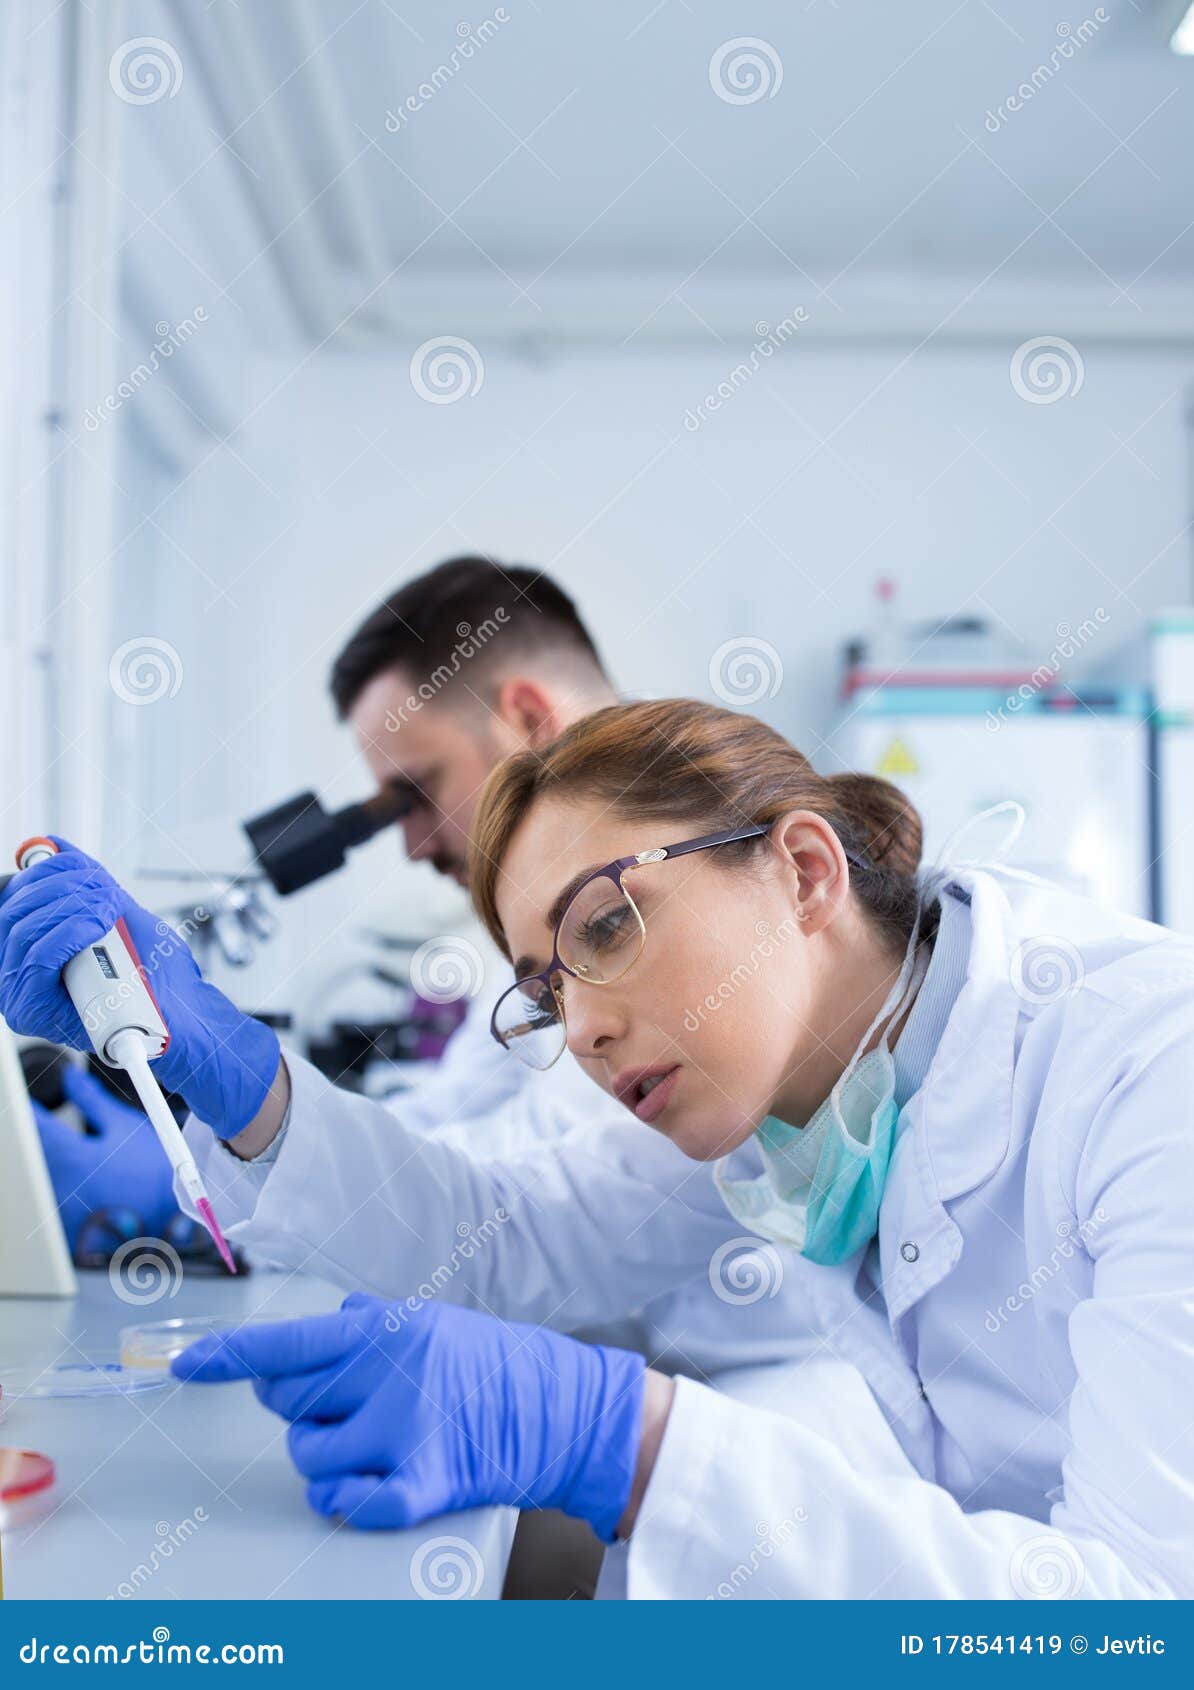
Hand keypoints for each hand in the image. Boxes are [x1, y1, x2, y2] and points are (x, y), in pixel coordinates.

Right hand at [0, 838, 278, 1135]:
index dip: (43, 872)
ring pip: (22, 932)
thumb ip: (85, 881)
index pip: (14, 900)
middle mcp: (15, 974)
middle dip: (62, 887)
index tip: (81, 866)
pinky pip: (36, 961)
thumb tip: (55, 846)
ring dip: (71, 907)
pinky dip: (69, 932)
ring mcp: (22, 996)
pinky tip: (96, 926)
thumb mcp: (116, 913)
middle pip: (14, 912)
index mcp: (28, 948)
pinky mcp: (37, 1014)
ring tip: (107, 910)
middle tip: (102, 889)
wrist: (185, 1014)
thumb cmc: (154, 972)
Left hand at [33, 1066, 178, 1247]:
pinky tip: (85, 1185)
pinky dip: (58, 1186)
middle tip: (53, 1127)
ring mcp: (58, 1205)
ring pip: (39, 1173)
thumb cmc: (152, 1172)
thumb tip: (70, 1077)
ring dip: (49, 1161)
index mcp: (67, 1154)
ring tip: (81, 1161)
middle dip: (39, 1136)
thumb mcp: (123, 1125)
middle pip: (31, 1150)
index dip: (27, 1108)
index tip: (25, 1099)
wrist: (168, 1217)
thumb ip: (90, 1098)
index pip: (30, 1122)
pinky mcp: (63, 1223)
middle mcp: (55, 1182)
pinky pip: (50, 1197)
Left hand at [172, 1291, 646, 1540]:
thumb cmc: (491, 1362)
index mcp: (384, 1330)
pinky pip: (349, 1506)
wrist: (563, 1406)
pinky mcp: (425, 1482)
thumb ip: (366, 1323)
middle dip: (300, 1411)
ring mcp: (406, 1429)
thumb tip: (316, 1333)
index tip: (185, 1368)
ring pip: (309, 1459)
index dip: (228, 1358)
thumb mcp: (429, 1318)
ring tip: (370, 1445)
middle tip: (343, 1408)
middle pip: (288, 1406)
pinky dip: (348, 1504)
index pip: (285, 1343)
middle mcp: (388, 1374)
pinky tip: (368, 1487)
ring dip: (326, 1459)